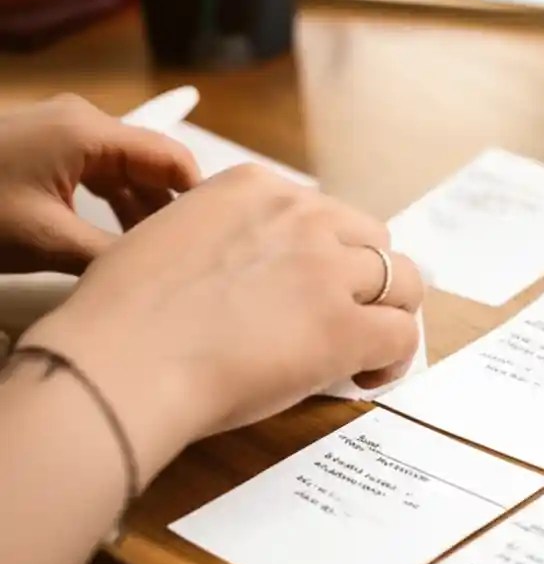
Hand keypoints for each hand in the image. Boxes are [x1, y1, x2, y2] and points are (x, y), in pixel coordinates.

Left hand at [0, 94, 199, 274]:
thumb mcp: (46, 241)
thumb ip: (111, 255)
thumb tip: (161, 270)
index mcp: (87, 131)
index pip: (170, 158)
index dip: (199, 196)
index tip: (215, 236)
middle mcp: (82, 119)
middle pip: (150, 162)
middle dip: (170, 206)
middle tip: (191, 251)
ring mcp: (63, 128)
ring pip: (126, 169)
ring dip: (142, 207)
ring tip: (159, 250)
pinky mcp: (48, 144)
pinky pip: (100, 171)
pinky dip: (116, 200)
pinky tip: (124, 234)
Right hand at [19, 165, 424, 482]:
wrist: (121, 359)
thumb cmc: (122, 315)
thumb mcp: (167, 236)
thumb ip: (219, 237)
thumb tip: (244, 274)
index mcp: (253, 187)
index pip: (321, 212)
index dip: (324, 253)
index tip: (312, 284)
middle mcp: (299, 216)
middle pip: (371, 239)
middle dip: (364, 278)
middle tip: (347, 315)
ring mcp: (327, 270)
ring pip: (402, 280)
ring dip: (390, 312)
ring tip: (369, 347)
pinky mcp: (343, 327)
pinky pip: (401, 335)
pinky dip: (394, 358)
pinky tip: (368, 375)